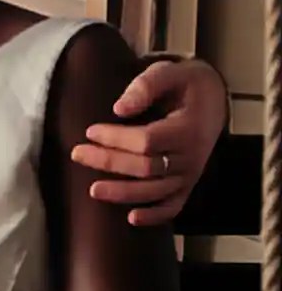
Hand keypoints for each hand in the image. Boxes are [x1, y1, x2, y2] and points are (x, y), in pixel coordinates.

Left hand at [70, 58, 227, 225]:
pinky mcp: (187, 184)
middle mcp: (191, 156)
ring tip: (93, 190)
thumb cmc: (184, 85)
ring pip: (155, 190)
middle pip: (146, 167)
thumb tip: (119, 108)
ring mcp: (190, 174)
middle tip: (77, 153)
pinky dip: (154, 215)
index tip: (90, 131)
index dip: (116, 139)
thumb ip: (145, 86)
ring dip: (123, 193)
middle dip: (109, 162)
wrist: (212, 99)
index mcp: (187, 129)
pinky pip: (174, 205)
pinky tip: (131, 218)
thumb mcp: (168, 72)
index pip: (147, 141)